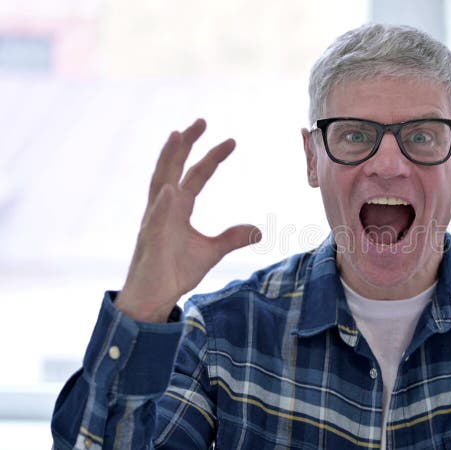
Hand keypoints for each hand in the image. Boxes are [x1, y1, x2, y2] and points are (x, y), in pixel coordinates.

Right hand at [116, 119, 260, 321]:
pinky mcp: (150, 240)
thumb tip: (257, 230)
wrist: (154, 298)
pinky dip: (162, 204)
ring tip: (177, 136)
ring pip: (160, 183)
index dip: (212, 158)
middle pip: (174, 168)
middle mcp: (164, 208)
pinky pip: (155, 219)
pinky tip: (170, 190)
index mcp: (179, 209)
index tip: (231, 140)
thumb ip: (231, 238)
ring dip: (167, 159)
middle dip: (186, 144)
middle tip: (201, 120)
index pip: (196, 175)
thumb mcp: (211, 252)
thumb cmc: (174, 272)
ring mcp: (154, 221)